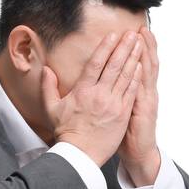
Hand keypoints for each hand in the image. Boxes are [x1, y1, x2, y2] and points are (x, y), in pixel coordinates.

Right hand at [42, 30, 142, 166]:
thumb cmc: (67, 133)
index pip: (96, 63)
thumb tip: (46, 70)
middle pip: (114, 65)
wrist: (80, 154)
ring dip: (133, 58)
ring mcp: (112, 104)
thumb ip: (48, 87)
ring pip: (125, 76)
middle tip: (131, 34)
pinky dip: (137, 78)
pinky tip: (141, 66)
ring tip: (139, 45)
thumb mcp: (52, 109)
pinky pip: (131, 92)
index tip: (113, 35)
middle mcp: (99, 94)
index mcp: (82, 91)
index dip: (105, 47)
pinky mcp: (122, 114)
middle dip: (124, 47)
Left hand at [118, 25, 159, 185]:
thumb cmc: (124, 133)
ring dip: (147, 52)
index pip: (134, 65)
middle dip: (142, 44)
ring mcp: (147, 98)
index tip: (130, 32)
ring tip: (144, 35)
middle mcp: (143, 91)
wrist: (138, 153)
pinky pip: (145, 87)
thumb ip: (112, 95)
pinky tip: (142, 61)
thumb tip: (101, 82)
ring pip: (148, 70)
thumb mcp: (118, 111)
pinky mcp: (146, 108)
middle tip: (139, 26)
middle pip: (144, 62)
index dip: (133, 49)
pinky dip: (145, 73)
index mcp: (134, 90)